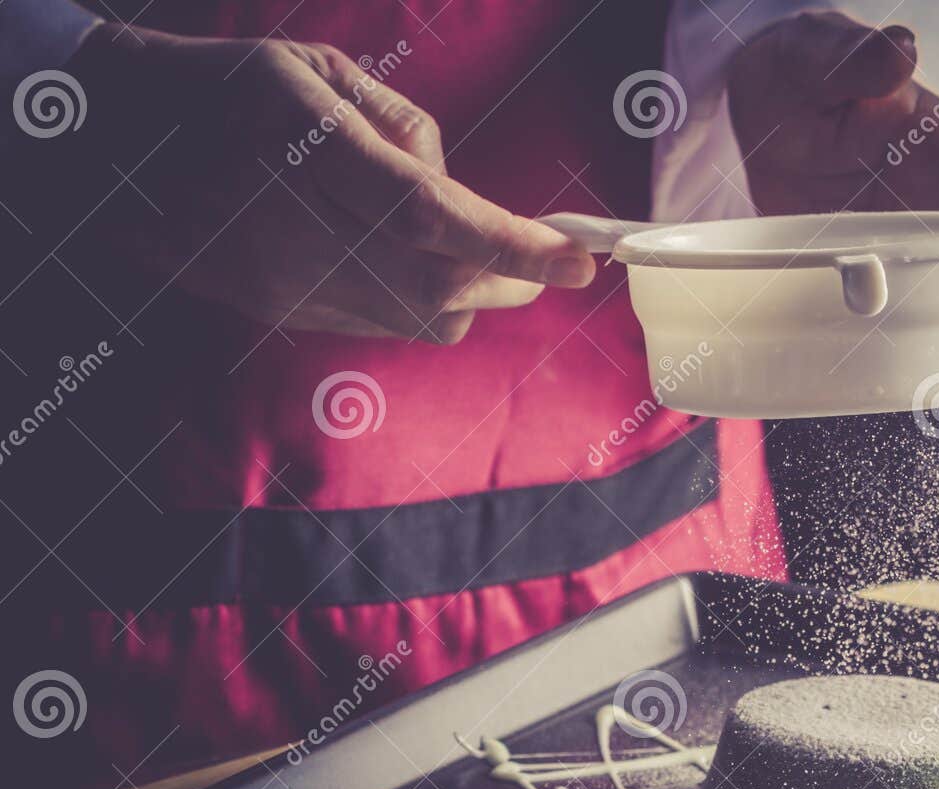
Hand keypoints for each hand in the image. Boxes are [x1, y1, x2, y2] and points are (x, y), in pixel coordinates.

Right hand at [53, 25, 595, 342]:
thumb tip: (455, 189)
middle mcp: (307, 232)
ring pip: (425, 320)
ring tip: (464, 250)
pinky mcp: (286, 314)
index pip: (435, 215)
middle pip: (444, 285)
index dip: (513, 245)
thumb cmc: (230, 90)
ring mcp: (294, 285)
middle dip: (511, 277)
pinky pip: (385, 327)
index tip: (579, 261)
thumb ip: (403, 128)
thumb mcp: (318, 71)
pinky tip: (407, 264)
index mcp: (316, 154)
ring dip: (468, 293)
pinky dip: (421, 303)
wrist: (119, 142)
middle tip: (546, 257)